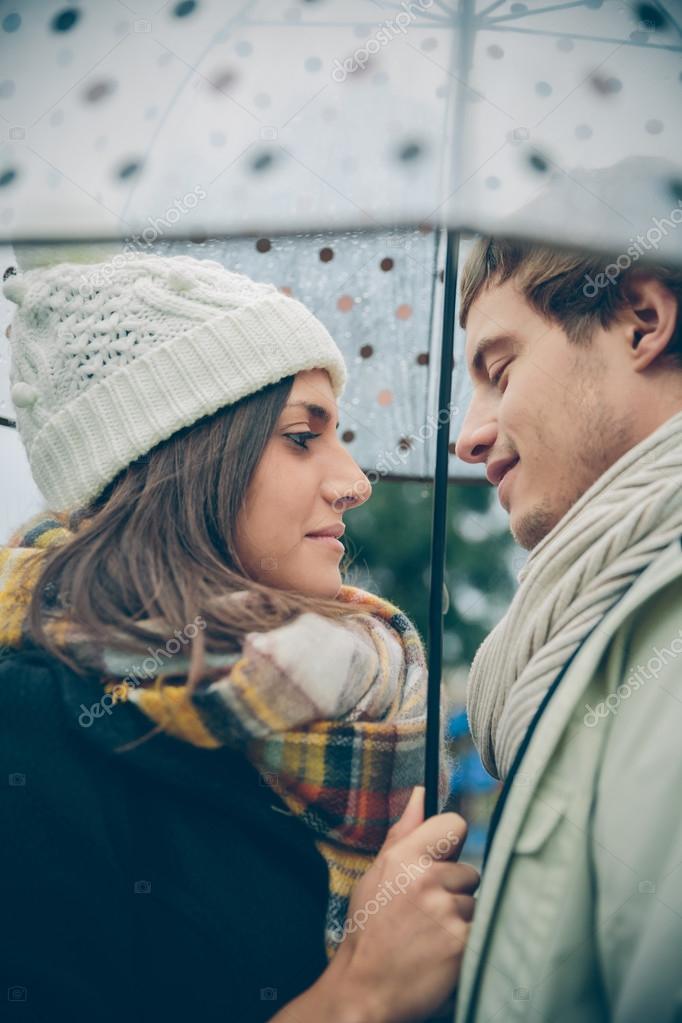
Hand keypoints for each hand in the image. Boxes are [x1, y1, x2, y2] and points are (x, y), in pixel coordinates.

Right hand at [319, 785, 478, 1022]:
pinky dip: (465, 943)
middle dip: (453, 891)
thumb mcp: (376, 875)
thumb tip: (421, 793)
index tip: (442, 861)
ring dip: (459, 919)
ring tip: (430, 936)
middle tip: (425, 913)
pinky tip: (440, 952)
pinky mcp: (463, 942)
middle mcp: (426, 879)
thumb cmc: (369, 929)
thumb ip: (403, 832)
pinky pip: (479, 930)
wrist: (364, 988)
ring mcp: (446, 911)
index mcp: (404, 857)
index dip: (452, 843)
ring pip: (474, 904)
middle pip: (469, 872)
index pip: (455, 825)